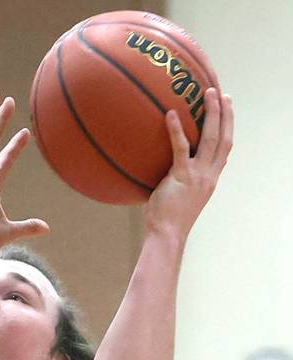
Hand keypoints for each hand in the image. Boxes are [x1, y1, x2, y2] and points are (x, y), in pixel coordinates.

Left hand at [143, 88, 232, 239]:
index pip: (225, 148)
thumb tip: (161, 167)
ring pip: (211, 138)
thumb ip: (178, 178)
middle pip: (223, 138)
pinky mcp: (182, 176)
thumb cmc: (165, 218)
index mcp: (211, 178)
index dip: (228, 128)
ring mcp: (198, 175)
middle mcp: (210, 174)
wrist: (166, 234)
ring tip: (207, 94)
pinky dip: (176, 130)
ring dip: (211, 114)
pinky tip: (169, 114)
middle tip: (220, 94)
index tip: (227, 110)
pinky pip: (180, 148)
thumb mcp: (178, 194)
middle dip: (224, 114)